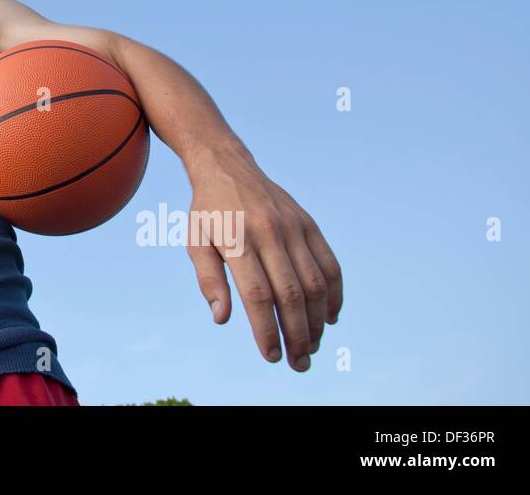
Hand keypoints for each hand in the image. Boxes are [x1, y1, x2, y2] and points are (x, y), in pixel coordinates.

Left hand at [183, 143, 342, 371]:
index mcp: (238, 240)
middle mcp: (270, 233)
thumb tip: (222, 319)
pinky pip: (329, 264)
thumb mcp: (195, 242)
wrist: (227, 166)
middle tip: (298, 363)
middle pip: (291, 294)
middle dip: (297, 334)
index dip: (267, 329)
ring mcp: (294, 228)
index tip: (271, 356)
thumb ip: (208, 280)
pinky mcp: (309, 224)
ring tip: (312, 347)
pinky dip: (334, 294)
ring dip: (317, 321)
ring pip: (315, 283)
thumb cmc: (207, 211)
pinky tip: (329, 318)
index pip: (258, 295)